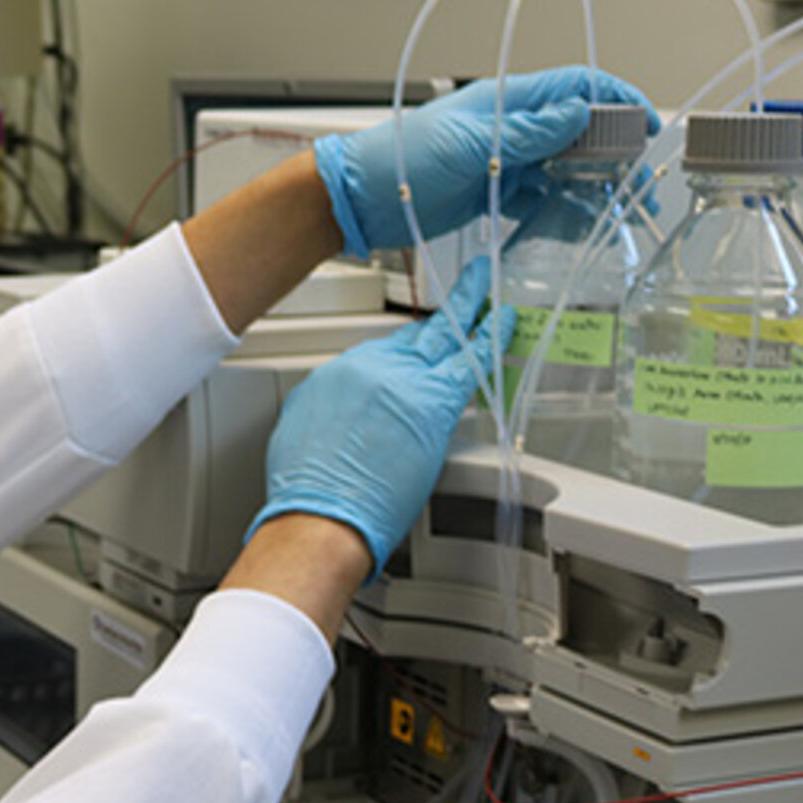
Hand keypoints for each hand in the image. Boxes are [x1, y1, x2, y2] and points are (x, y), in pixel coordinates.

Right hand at [247, 256, 505, 575]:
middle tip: (464, 288)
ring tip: (484, 292)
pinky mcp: (433, 405)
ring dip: (468, 311)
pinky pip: (469, 362)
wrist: (318, 514)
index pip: (384, 350)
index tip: (421, 337)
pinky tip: (502, 324)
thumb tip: (346, 414)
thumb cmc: (308, 491)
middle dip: (443, 311)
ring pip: (444, 337)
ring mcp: (402, 383)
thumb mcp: (301, 432)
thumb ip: (330, 411)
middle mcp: (369, 369)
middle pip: (415, 333)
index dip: (410, 342)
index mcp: (338, 376)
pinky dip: (488, 339)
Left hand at [315, 68, 659, 257]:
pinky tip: (580, 222)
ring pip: (563, 165)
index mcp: (507, 101)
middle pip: (578, 129)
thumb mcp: (470, 144)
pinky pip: (539, 196)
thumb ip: (528, 132)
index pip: (576, 88)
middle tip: (640, 180)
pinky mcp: (493, 191)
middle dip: (614, 150)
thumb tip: (580, 112)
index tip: (646, 125)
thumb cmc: (401, 159)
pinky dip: (561, 207)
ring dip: (592, 182)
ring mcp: (504, 160)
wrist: (361, 198)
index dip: (616, 100)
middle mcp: (510, 128)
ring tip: (619, 206)